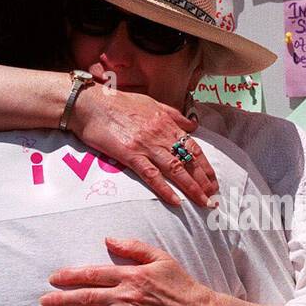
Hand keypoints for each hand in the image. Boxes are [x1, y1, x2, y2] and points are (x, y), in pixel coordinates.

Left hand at [40, 238, 218, 305]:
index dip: (70, 277)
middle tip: (44, 300)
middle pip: (85, 297)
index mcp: (130, 276)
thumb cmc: (181, 285)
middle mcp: (125, 297)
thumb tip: (108, 239)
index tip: (54, 278)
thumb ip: (134, 247)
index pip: (92, 275)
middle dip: (61, 298)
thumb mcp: (161, 258)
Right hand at [67, 67, 219, 208]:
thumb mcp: (152, 103)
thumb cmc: (119, 102)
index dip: (206, 166)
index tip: (214, 181)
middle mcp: (161, 134)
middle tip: (214, 199)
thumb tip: (193, 124)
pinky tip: (176, 202)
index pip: (194, 148)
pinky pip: (151, 175)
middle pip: (189, 161)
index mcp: (167, 123)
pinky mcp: (130, 154)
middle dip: (204, 181)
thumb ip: (174, 115)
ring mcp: (146, 145)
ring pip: (176, 170)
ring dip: (192, 188)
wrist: (91, 103)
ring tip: (203, 203)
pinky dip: (165, 189)